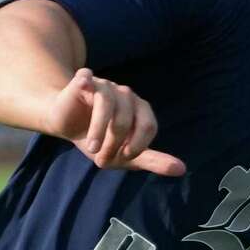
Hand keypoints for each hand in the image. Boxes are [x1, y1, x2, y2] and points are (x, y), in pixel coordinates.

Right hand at [45, 69, 185, 176]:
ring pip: (107, 104)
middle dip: (114, 144)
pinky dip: (85, 82)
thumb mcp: (126, 155)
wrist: (66, 122)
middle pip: (126, 119)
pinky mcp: (84, 81)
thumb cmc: (100, 139)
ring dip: (98, 131)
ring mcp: (106, 86)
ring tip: (92, 149)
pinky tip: (83, 88)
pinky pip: (87, 80)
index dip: (135, 147)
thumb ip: (153, 161)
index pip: (148, 127)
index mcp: (141, 109)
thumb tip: (182, 170)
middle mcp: (126, 95)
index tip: (120, 159)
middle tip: (101, 160)